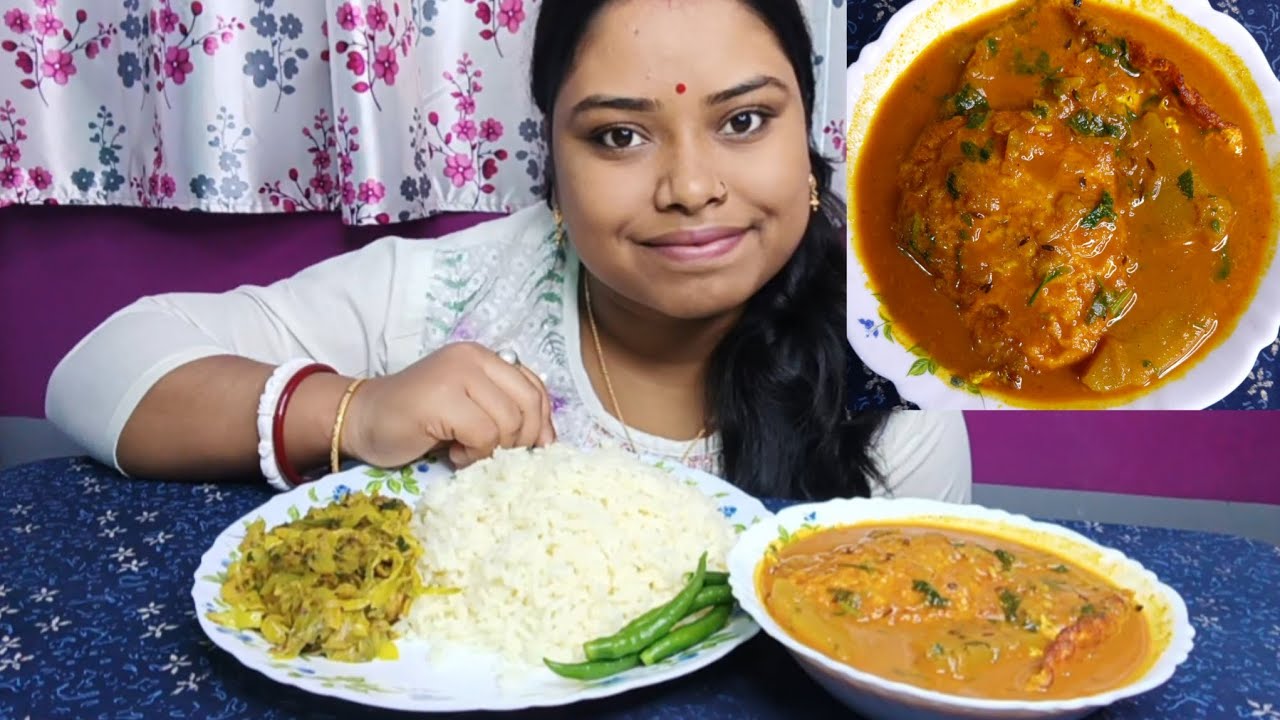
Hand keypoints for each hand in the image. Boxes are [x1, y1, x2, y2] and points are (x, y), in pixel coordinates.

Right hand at [340, 342, 555, 467]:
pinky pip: (484, 435)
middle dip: (520, 440)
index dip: (541, 423)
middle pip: (528, 405)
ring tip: (466, 452)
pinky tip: (454, 453)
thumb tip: (549, 440)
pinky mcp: (441, 399)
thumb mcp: (471, 408)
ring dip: (493, 450)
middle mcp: (473, 358)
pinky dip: (474, 454)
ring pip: (509, 422)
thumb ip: (505, 411)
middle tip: (494, 455)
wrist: (362, 419)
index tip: (530, 449)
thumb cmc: (417, 419)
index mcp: (484, 357)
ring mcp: (456, 375)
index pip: (535, 388)